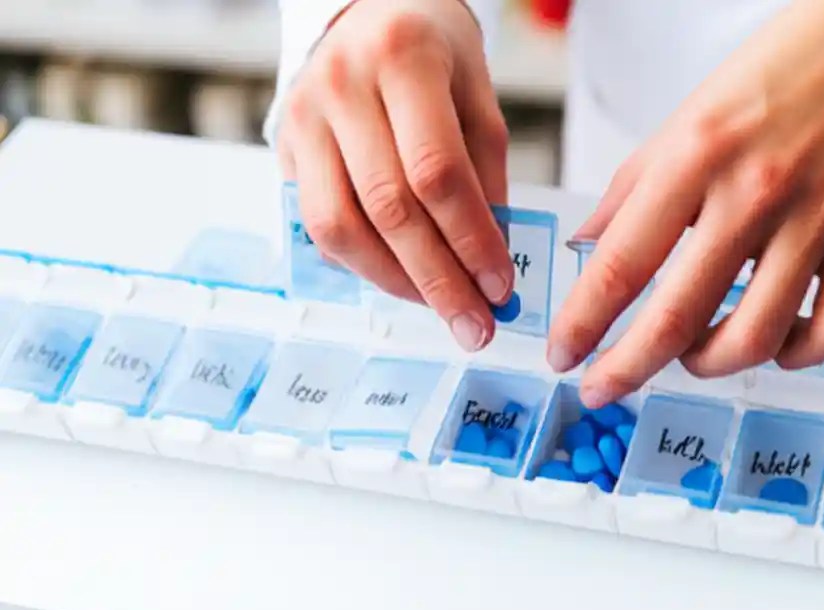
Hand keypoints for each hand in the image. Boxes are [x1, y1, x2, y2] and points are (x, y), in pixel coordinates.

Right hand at [277, 0, 511, 350]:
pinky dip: (361, 263)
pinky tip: (400, 279)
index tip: (500, 287)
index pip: (437, 172)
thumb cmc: (433, 52)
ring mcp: (303, 117)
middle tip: (476, 325)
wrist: (367, 9)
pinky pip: (317, 225)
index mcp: (403, 60)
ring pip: (340, 227)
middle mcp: (342, 86)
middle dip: (438, 280)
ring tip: (439, 308)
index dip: (471, 240)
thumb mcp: (478, 93)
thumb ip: (486, 173)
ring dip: (395, 283)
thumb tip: (493, 261)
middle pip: (388, 209)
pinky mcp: (283, 146)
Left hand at [548, 0, 823, 406]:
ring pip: (756, 338)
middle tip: (603, 387)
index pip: (622, 262)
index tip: (562, 353)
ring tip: (691, 355)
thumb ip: (634, 185)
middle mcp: (755, 193)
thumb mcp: (688, 112)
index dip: (583, 322)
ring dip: (708, 365)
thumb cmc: (782, 69)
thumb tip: (587, 244)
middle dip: (626, 369)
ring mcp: (816, 221)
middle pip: (678, 317)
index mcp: (697, 154)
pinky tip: (775, 340)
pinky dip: (797, 354)